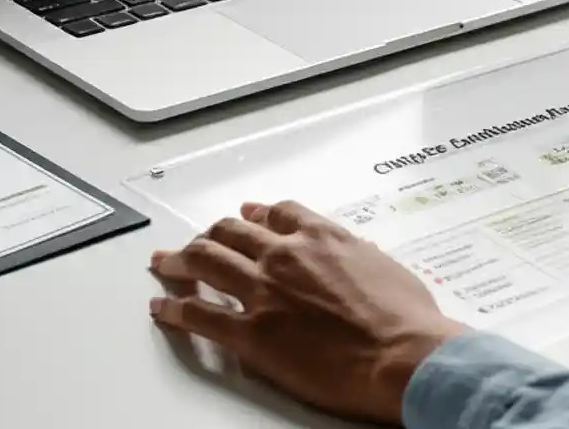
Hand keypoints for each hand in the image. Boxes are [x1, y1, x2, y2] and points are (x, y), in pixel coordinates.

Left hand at [149, 201, 464, 425]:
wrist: (402, 353)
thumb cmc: (405, 319)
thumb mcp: (387, 269)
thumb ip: (361, 258)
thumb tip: (360, 258)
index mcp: (322, 238)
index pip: (277, 214)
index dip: (256, 213)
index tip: (247, 214)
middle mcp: (285, 256)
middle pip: (232, 232)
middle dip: (210, 233)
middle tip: (197, 240)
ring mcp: (263, 291)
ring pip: (206, 261)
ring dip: (180, 260)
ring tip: (166, 263)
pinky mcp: (250, 332)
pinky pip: (199, 315)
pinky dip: (174, 309)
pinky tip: (163, 308)